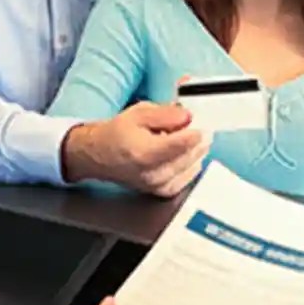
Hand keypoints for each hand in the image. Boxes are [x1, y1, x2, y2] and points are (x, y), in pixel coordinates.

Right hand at [62, 101, 210, 196]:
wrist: (100, 155)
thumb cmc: (118, 134)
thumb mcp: (139, 113)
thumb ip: (165, 113)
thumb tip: (188, 116)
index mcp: (144, 153)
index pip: (181, 144)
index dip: (196, 132)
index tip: (203, 123)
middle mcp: (152, 174)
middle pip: (191, 155)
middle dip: (199, 138)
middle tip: (198, 124)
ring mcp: (159, 186)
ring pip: (194, 165)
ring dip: (197, 149)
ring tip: (188, 136)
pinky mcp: (163, 191)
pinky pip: (189, 176)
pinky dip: (192, 162)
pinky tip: (185, 152)